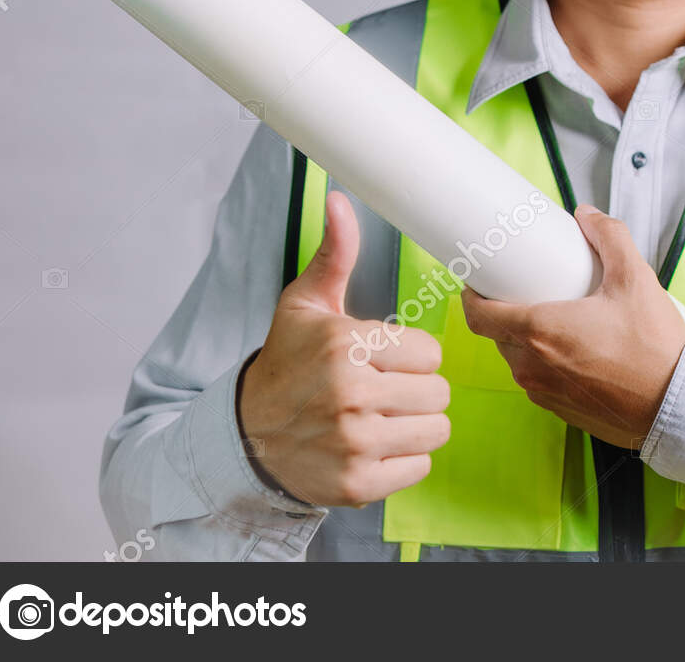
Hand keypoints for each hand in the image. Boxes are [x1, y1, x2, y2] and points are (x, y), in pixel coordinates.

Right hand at [238, 192, 450, 506]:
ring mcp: (354, 443)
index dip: (411, 357)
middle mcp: (352, 395)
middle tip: (384, 390)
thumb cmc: (288, 363)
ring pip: (436, 430)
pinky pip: (419, 468)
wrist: (246, 435)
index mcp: (347, 346)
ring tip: (382, 417)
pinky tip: (375, 447)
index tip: (383, 360)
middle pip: (438, 393)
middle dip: (417, 391)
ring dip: (415, 425)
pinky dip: (403, 461)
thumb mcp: (305, 304)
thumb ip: (335, 254)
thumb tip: (340, 200)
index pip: (430, 353)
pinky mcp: (357, 484)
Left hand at [460, 204, 684, 447]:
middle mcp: (532, 367)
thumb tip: (587, 215)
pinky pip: (540, 382)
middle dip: (508, 313)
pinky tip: (576, 354)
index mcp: (540, 332)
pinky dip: (548, 366)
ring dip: (528, 341)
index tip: (481, 282)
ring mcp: (544, 393)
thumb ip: (610, 238)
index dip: (472, 296)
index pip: (478, 315)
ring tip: (559, 321)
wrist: (677, 406)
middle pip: (499, 335)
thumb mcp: (636, 279)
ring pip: (519, 361)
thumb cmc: (654, 348)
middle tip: (532, 293)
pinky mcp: (561, 412)